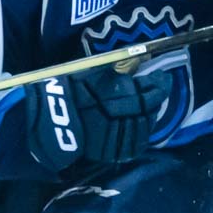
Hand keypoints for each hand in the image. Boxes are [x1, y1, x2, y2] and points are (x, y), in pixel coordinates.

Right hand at [22, 65, 173, 172]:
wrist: (49, 120)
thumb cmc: (69, 90)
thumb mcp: (94, 72)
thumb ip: (119, 70)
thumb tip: (142, 60)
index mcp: (122, 93)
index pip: (152, 89)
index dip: (160, 84)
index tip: (163, 78)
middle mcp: (125, 115)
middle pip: (150, 108)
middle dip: (155, 100)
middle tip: (156, 92)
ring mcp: (120, 135)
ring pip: (145, 127)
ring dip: (149, 118)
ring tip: (148, 110)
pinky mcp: (112, 151)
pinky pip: (133, 145)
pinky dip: (139, 136)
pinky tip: (137, 128)